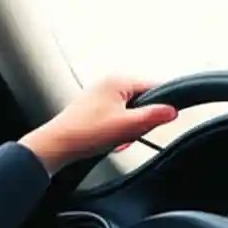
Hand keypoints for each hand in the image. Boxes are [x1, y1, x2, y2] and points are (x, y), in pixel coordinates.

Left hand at [18, 78, 177, 174]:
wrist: (56, 146)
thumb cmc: (85, 133)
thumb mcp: (127, 126)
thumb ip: (153, 116)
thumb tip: (172, 110)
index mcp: (118, 81)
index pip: (153, 87)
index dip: (159, 106)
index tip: (161, 120)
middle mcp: (108, 84)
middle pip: (141, 100)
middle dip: (139, 121)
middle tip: (130, 133)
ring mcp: (99, 95)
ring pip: (129, 111)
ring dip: (127, 127)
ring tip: (115, 138)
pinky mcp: (93, 108)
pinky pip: (116, 117)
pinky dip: (117, 129)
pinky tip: (108, 140)